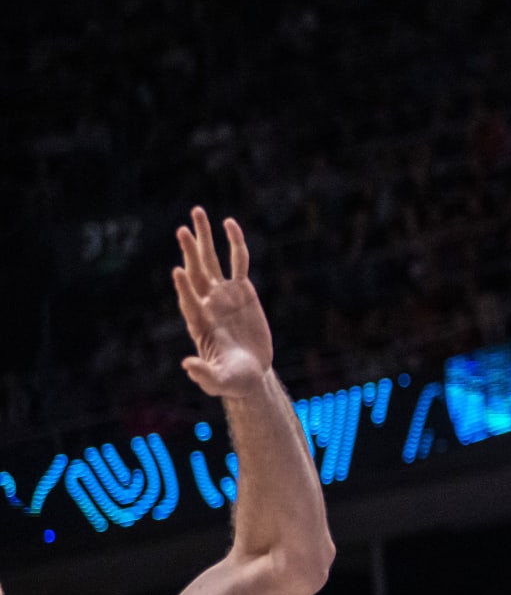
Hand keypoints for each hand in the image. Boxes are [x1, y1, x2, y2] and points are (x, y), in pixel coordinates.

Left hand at [173, 209, 273, 399]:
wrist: (248, 371)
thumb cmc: (232, 379)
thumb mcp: (219, 381)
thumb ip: (204, 375)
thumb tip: (187, 365)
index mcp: (200, 324)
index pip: (189, 302)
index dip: (184, 288)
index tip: (178, 272)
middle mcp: (208, 303)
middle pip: (196, 272)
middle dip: (190, 252)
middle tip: (182, 230)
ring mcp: (224, 294)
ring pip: (212, 260)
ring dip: (204, 238)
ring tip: (198, 213)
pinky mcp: (242, 290)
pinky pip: (238, 262)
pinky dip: (234, 243)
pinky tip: (230, 224)